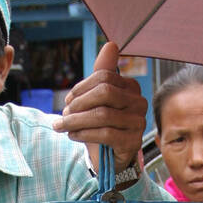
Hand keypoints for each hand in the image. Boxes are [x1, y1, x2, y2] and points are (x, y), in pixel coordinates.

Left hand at [53, 40, 146, 174]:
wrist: (108, 158)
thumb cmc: (101, 126)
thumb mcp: (97, 99)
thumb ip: (102, 73)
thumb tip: (111, 44)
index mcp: (131, 87)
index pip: (104, 77)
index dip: (81, 88)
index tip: (67, 101)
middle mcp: (139, 102)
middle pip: (105, 92)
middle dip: (79, 103)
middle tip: (64, 114)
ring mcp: (138, 123)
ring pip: (103, 115)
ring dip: (76, 120)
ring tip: (62, 126)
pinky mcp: (133, 141)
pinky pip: (105, 133)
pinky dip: (84, 134)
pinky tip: (72, 135)